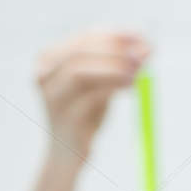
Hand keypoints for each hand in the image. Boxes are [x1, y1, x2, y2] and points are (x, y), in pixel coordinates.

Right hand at [35, 30, 148, 160]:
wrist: (68, 154)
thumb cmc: (84, 115)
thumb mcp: (99, 85)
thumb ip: (117, 66)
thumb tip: (146, 49)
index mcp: (50, 59)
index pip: (84, 38)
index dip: (116, 35)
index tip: (143, 37)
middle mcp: (44, 74)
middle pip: (81, 51)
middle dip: (116, 49)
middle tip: (144, 53)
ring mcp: (52, 96)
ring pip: (80, 71)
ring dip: (113, 66)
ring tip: (139, 70)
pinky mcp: (65, 117)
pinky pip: (89, 97)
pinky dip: (113, 87)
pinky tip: (131, 85)